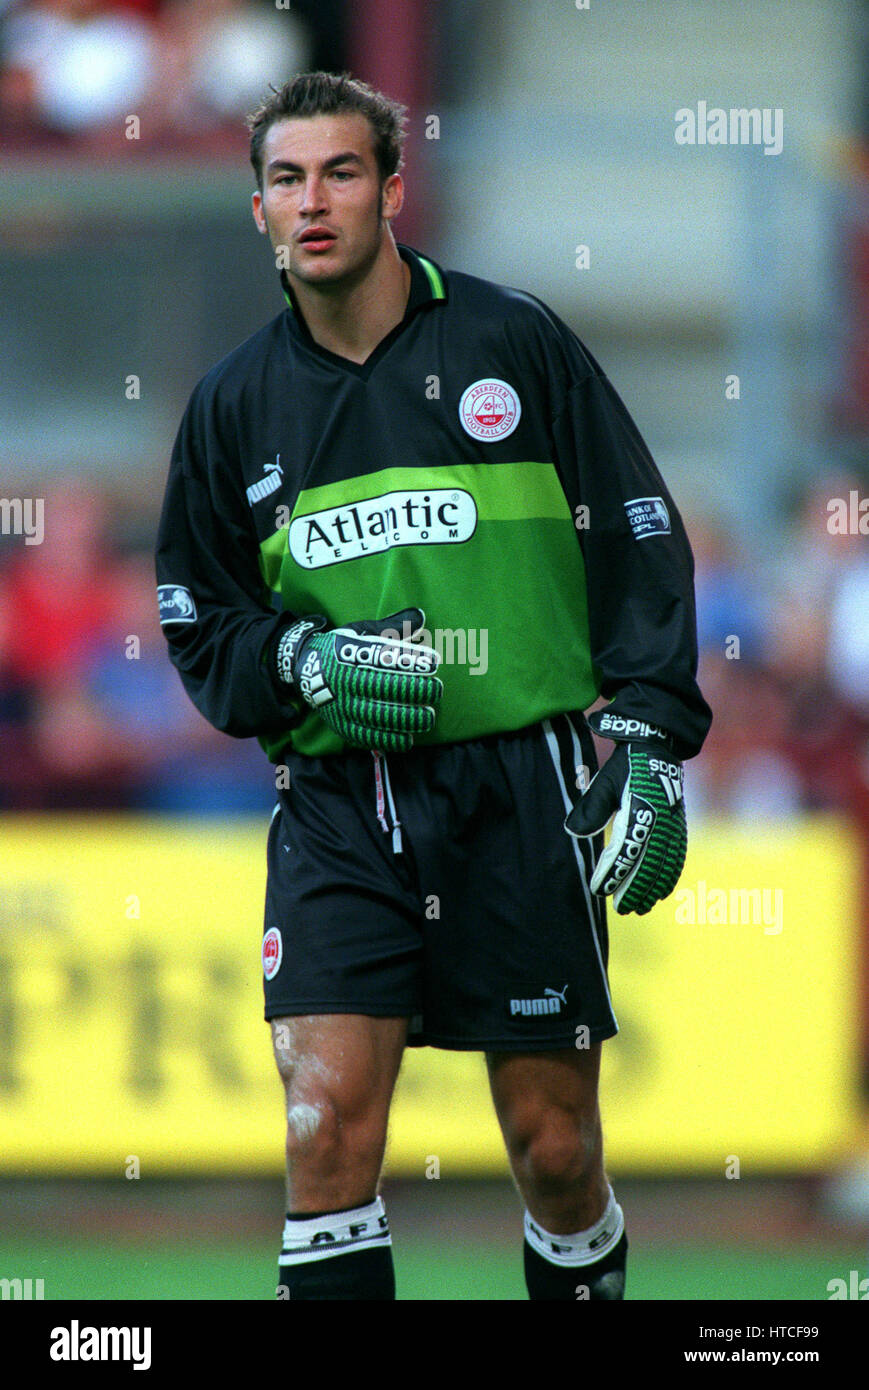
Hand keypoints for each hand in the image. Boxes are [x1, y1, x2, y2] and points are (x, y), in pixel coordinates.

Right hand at [274, 607, 441, 752]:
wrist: (306, 670)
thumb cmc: (342, 648)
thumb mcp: (361, 631)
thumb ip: (392, 626)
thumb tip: (420, 615)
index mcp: (350, 654)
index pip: (384, 658)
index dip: (410, 661)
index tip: (434, 662)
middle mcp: (345, 681)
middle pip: (383, 689)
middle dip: (414, 691)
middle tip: (436, 690)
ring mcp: (342, 706)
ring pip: (377, 716)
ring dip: (406, 719)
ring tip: (429, 717)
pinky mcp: (342, 725)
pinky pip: (366, 736)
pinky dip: (388, 739)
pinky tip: (409, 738)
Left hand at [565, 712, 686, 914]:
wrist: (658, 746)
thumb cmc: (627, 765)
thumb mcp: (604, 782)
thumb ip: (591, 808)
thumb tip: (574, 831)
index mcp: (639, 811)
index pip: (624, 852)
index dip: (613, 874)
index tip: (600, 890)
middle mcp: (660, 822)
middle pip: (648, 866)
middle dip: (634, 890)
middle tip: (621, 909)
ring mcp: (673, 826)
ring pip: (665, 866)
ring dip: (652, 889)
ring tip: (639, 907)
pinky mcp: (679, 826)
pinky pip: (677, 858)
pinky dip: (669, 877)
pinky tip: (661, 891)